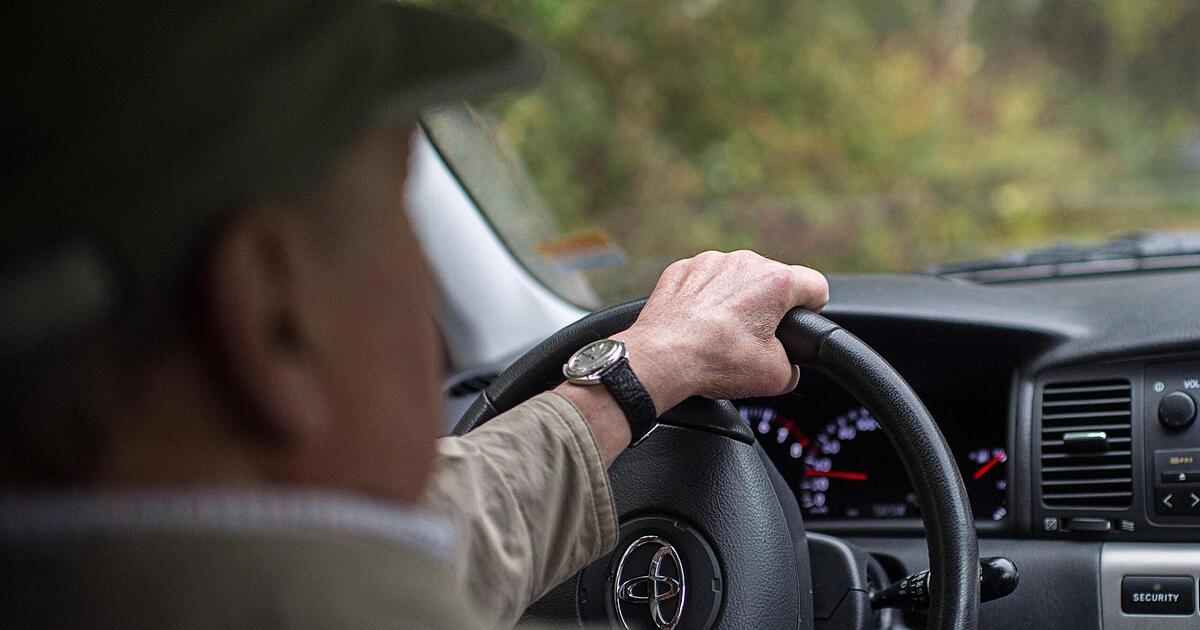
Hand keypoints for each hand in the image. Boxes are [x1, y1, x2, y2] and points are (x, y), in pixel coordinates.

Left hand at [620, 250, 828, 411]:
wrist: (662, 359)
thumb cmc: (716, 361)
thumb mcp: (775, 377)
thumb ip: (793, 366)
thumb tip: (788, 367)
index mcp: (775, 281)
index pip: (816, 287)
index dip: (813, 309)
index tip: (801, 323)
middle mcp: (744, 262)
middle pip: (772, 282)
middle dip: (768, 308)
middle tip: (755, 339)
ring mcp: (710, 262)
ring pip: (736, 279)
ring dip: (735, 301)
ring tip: (722, 333)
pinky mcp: (681, 269)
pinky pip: (704, 281)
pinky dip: (705, 299)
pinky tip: (698, 324)